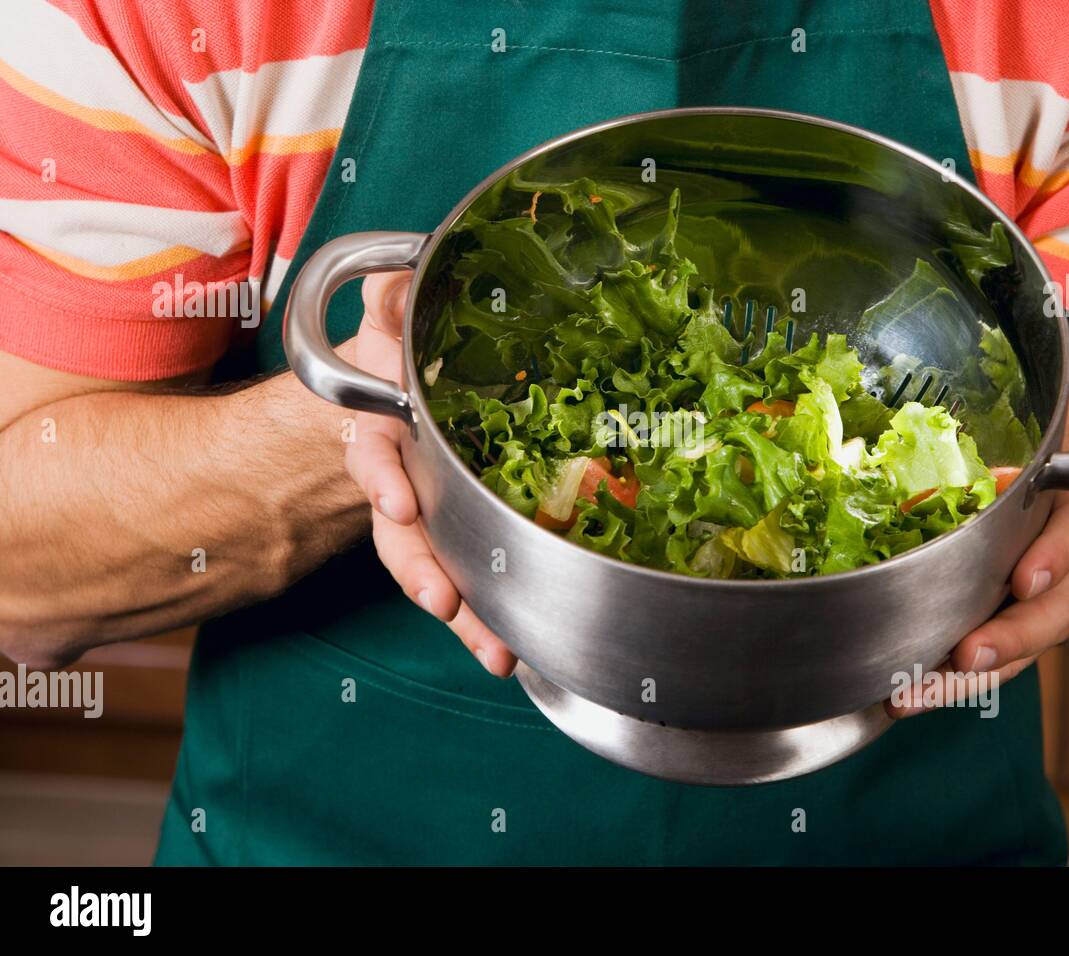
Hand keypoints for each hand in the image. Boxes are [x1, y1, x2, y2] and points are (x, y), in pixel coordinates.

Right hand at [343, 271, 517, 676]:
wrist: (403, 393)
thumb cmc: (407, 359)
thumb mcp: (396, 322)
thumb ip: (393, 301)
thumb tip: (397, 278)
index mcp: (385, 429)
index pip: (375, 455)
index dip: (384, 480)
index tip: (398, 504)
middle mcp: (403, 481)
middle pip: (403, 535)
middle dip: (421, 569)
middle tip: (442, 598)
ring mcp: (432, 517)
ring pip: (438, 570)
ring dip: (463, 611)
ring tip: (493, 650)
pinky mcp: (462, 538)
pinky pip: (471, 580)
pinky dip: (485, 617)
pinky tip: (511, 648)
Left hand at [885, 350, 1068, 717]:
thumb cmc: (1048, 438)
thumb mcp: (1052, 402)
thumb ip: (1055, 373)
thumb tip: (1057, 323)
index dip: (1056, 557)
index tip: (1026, 576)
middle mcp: (1064, 561)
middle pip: (1051, 612)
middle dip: (1010, 638)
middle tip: (965, 656)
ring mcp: (1033, 600)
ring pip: (1016, 650)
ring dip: (967, 679)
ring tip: (915, 694)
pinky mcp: (1001, 622)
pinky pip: (983, 663)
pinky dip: (946, 683)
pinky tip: (902, 694)